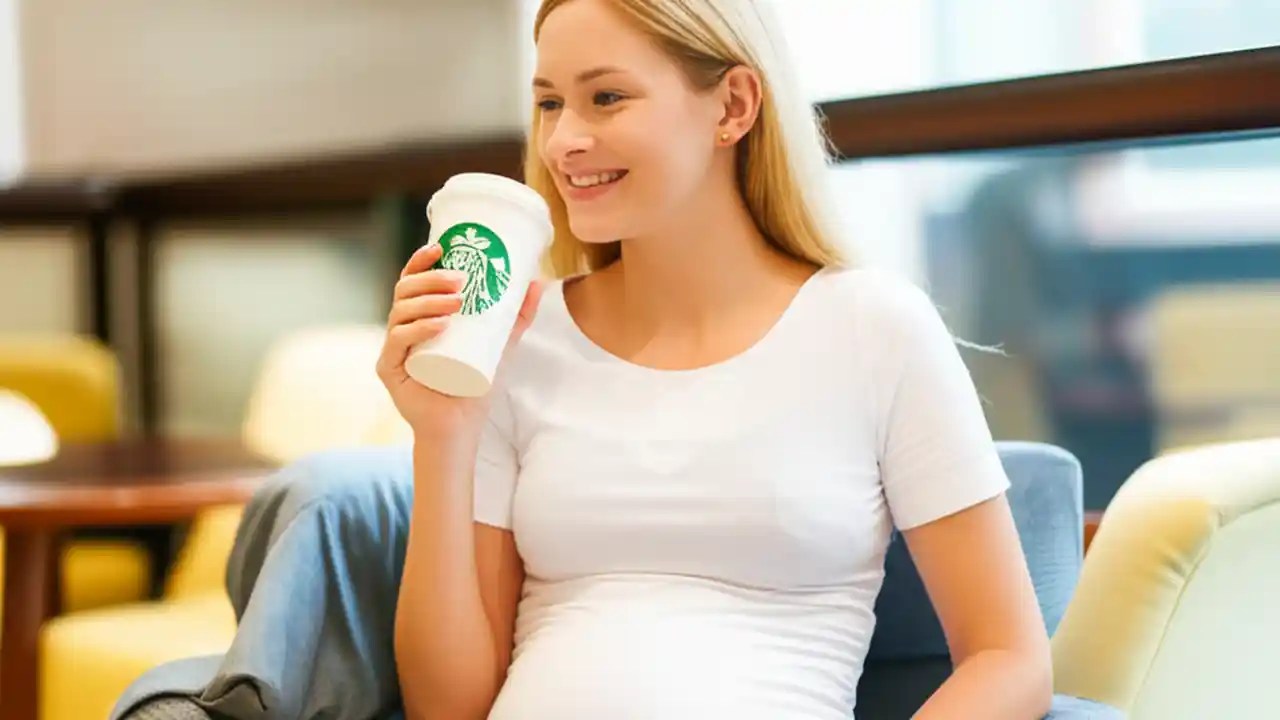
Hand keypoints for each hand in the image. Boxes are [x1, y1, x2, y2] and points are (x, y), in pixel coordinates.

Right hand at [376, 242, 543, 436]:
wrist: (460, 425)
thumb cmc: (474, 384)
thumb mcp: (500, 344)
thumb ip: (517, 316)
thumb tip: (538, 282)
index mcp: (419, 316)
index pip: (413, 281)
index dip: (421, 261)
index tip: (441, 248)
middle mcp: (402, 328)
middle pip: (405, 291)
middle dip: (431, 279)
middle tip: (461, 280)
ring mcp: (393, 348)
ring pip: (400, 312)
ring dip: (428, 301)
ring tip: (457, 302)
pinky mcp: (389, 369)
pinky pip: (399, 341)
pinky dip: (419, 330)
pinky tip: (441, 325)